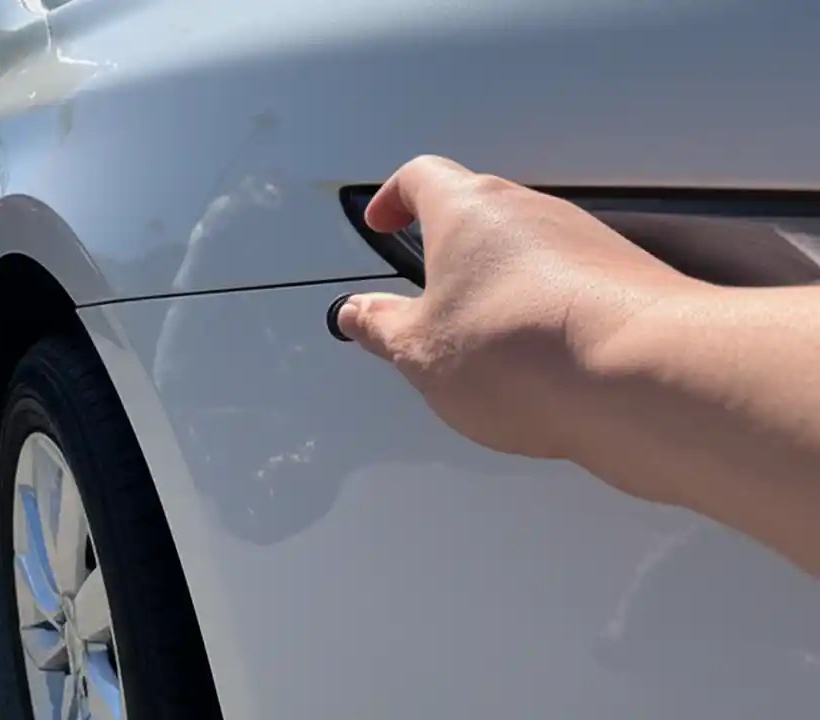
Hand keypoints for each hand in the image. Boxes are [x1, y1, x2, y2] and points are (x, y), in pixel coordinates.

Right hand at [337, 155, 696, 463]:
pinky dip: (541, 313)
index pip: (420, 176)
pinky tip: (535, 364)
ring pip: (524, 251)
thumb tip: (357, 314)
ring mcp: (583, 241)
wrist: (642, 375)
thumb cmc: (523, 350)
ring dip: (496, 285)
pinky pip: (567, 286)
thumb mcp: (419, 351)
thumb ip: (380, 327)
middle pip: (477, 211)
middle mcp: (529, 210)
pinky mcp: (624, 279)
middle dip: (446, 249)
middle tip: (424, 290)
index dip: (394, 197)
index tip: (382, 220)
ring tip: (479, 341)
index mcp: (467, 210)